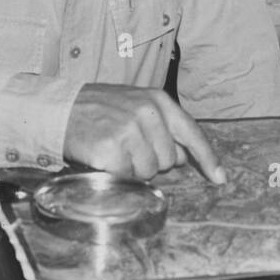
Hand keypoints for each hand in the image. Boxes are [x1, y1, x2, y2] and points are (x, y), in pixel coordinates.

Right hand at [64, 83, 224, 183]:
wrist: (59, 110)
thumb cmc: (99, 110)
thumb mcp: (136, 105)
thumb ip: (163, 127)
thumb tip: (183, 156)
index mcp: (158, 101)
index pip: (191, 133)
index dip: (207, 158)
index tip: (219, 178)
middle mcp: (147, 113)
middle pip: (169, 160)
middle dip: (152, 161)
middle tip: (128, 147)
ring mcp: (129, 131)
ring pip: (149, 172)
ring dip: (133, 169)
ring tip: (115, 150)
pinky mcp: (111, 149)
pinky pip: (126, 177)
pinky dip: (116, 174)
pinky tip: (104, 158)